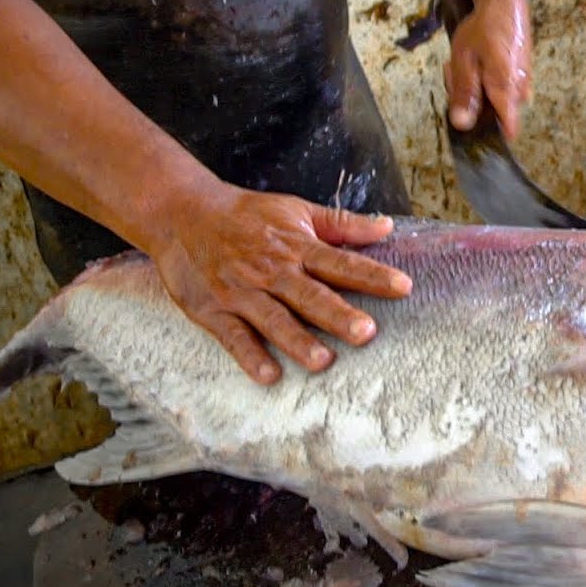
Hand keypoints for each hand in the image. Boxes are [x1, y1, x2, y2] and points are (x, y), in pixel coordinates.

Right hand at [151, 182, 412, 384]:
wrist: (182, 213)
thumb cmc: (247, 215)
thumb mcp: (296, 210)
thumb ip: (342, 224)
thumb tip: (387, 226)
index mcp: (296, 246)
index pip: (341, 261)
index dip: (372, 274)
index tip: (403, 286)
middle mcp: (272, 270)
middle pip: (309, 295)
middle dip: (337, 314)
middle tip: (366, 332)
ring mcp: (242, 292)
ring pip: (273, 319)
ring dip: (297, 340)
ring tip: (323, 361)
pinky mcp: (214, 310)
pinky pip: (233, 336)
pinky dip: (250, 356)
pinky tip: (269, 375)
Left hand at [444, 0, 532, 140]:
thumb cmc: (484, 28)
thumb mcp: (463, 61)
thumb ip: (464, 94)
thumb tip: (462, 125)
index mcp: (508, 90)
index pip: (509, 130)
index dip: (489, 136)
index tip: (472, 130)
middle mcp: (521, 90)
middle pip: (493, 113)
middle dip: (471, 100)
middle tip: (455, 75)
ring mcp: (523, 81)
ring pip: (494, 98)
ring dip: (475, 87)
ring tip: (464, 63)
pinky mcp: (520, 72)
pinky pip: (500, 86)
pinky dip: (484, 78)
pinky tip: (475, 60)